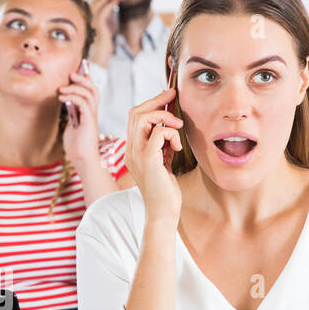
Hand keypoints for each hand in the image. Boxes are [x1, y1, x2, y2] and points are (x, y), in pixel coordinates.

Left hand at [60, 64, 101, 162]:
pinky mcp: (89, 121)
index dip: (86, 80)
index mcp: (89, 114)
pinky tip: (62, 98)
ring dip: (75, 87)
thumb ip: (71, 116)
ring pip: (89, 93)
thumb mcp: (71, 128)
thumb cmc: (76, 147)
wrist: (82, 160)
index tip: (76, 72)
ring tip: (61, 88)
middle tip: (71, 73)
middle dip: (83, 78)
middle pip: (93, 89)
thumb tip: (66, 103)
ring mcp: (92, 116)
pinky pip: (83, 103)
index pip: (91, 92)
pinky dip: (72, 97)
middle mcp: (93, 113)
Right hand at [88, 0, 118, 63]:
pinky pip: (103, 13)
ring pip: (97, 7)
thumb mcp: (104, 31)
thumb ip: (105, 22)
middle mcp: (87, 23)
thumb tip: (109, 14)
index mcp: (87, 24)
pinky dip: (109, 6)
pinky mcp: (99, 27)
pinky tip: (115, 2)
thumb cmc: (103, 48)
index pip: (89, 8)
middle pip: (91, 5)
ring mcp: (92, 25)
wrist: (101, 59)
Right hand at [125, 89, 182, 224]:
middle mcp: (130, 151)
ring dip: (164, 116)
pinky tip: (178, 148)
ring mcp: (136, 155)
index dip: (150, 104)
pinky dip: (172, 134)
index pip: (134, 118)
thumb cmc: (165, 191)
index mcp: (132, 150)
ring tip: (178, 128)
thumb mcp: (163, 163)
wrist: (162, 213)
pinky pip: (159, 132)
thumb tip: (170, 127)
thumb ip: (162, 147)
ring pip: (143, 118)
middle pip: (135, 113)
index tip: (168, 97)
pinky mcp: (148, 160)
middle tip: (173, 96)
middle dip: (156, 101)